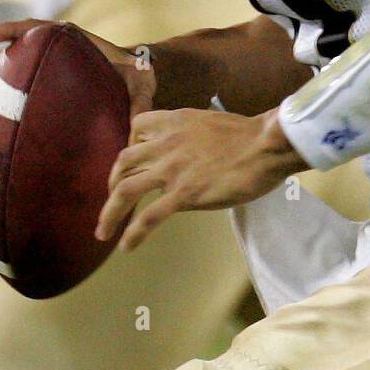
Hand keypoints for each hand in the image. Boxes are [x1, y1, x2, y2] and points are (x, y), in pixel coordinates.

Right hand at [0, 18, 155, 129]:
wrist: (136, 79)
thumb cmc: (138, 77)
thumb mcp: (143, 87)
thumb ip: (141, 106)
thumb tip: (134, 137)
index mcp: (69, 40)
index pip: (34, 28)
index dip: (10, 30)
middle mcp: (45, 52)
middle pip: (1, 58)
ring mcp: (35, 70)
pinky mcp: (32, 89)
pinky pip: (3, 97)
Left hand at [96, 107, 304, 251]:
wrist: (266, 145)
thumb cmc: (250, 135)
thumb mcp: (211, 123)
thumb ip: (191, 135)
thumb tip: (188, 152)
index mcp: (175, 122)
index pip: (137, 126)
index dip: (131, 143)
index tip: (133, 160)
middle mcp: (166, 144)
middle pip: (123, 162)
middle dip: (112, 182)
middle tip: (113, 198)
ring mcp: (172, 170)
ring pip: (126, 190)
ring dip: (110, 213)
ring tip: (103, 231)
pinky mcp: (183, 194)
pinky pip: (149, 216)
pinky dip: (133, 233)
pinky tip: (126, 246)